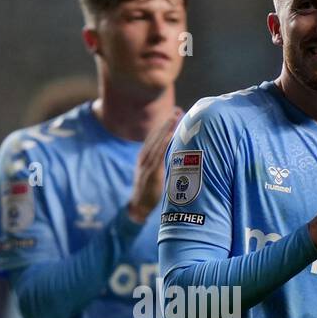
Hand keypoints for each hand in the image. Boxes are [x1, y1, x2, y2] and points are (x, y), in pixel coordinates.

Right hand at [127, 108, 182, 223]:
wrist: (138, 207)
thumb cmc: (149, 192)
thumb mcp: (155, 175)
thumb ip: (161, 164)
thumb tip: (175, 156)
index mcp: (145, 158)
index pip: (154, 138)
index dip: (164, 126)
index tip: (174, 114)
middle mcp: (144, 159)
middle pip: (156, 136)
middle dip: (166, 123)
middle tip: (178, 110)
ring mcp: (146, 165)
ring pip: (157, 142)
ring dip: (166, 129)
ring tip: (175, 116)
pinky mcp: (150, 173)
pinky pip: (158, 156)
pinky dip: (163, 144)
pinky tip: (170, 135)